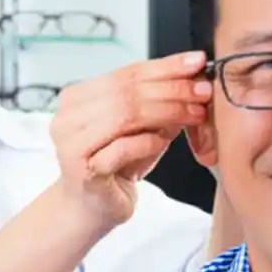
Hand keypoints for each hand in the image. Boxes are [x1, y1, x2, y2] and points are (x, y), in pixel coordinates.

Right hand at [49, 51, 212, 227]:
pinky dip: (147, 141)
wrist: (90, 209)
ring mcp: (72, 144)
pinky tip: (164, 139)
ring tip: (194, 114)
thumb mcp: (140, 128)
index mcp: (77, 97)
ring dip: (167, 111)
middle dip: (172, 89)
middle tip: (203, 90)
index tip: (196, 62)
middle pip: (127, 92)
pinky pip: (120, 148)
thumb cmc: (115, 166)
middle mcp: (68, 117)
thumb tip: (193, 77)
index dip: (165, 66)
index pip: (126, 73)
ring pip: (125, 116)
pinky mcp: (83, 171)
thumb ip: (158, 103)